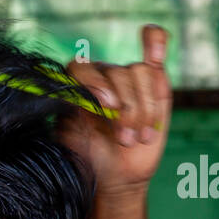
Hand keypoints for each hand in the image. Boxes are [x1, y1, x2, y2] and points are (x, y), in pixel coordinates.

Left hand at [59, 25, 171, 201]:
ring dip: (144, 109)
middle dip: (127, 110)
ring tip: (139, 137)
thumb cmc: (89, 159)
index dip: (96, 82)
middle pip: (119, 72)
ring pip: (141, 73)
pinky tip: (154, 54)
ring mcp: (128, 79)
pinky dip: (156, 42)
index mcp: (75, 87)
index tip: (108, 107)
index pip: (80, 67)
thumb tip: (61, 95)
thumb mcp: (70, 142)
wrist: (115, 176)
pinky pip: (154, 45)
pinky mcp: (154, 83)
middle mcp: (101, 77)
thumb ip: (68, 116)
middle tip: (125, 140)